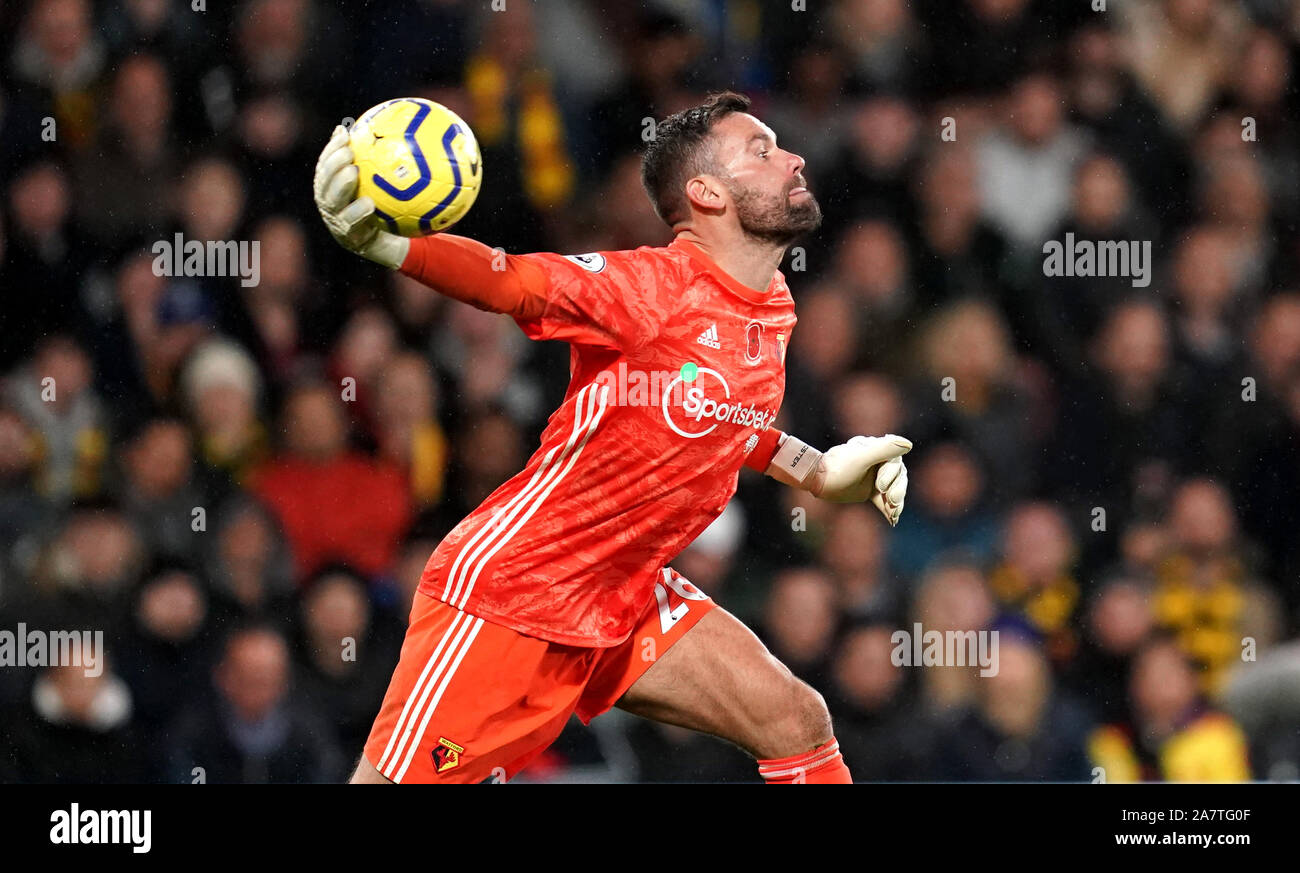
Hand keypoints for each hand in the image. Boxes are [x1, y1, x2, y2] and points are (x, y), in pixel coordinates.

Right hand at [313, 125, 408, 268]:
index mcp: (333, 187)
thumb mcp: (383, 187)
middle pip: (324, 180)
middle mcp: (329, 202)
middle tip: (349, 152)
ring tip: (352, 172)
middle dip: (333, 164)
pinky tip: (369, 204)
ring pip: (332, 201)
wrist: (389, 244)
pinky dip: (358, 212)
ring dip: (341, 185)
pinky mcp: (349, 238)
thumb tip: (384, 132)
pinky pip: (351, 224)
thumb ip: (379, 164)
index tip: (345, 134)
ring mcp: (336, 221)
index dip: (332, 148)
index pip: (326, 163)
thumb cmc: (385, 211)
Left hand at [811, 434, 911, 524]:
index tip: (880, 487)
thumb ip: (884, 449)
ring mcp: (876, 476)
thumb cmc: (838, 467)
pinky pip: (884, 500)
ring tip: (894, 513)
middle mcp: (879, 461)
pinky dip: (889, 510)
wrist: (819, 482)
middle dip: (897, 489)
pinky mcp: (871, 491)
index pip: (896, 462)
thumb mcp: (861, 457)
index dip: (891, 475)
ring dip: (895, 501)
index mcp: (877, 448)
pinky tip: (892, 520)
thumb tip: (908, 444)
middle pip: (898, 476)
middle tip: (891, 501)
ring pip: (894, 488)